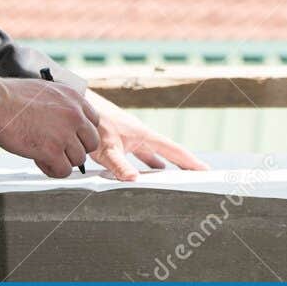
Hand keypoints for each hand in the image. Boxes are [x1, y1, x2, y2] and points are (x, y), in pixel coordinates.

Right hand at [0, 73, 100, 177]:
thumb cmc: (13, 96)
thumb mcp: (47, 91)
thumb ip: (61, 105)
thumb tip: (64, 121)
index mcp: (74, 98)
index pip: (94, 122)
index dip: (82, 133)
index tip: (72, 138)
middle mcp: (74, 115)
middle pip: (92, 143)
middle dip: (76, 149)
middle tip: (60, 150)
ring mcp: (65, 133)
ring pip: (79, 159)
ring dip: (63, 161)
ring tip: (46, 156)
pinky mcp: (52, 151)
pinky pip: (64, 170)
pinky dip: (53, 170)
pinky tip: (41, 162)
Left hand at [82, 92, 208, 180]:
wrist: (81, 104)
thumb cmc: (95, 123)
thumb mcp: (108, 148)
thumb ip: (120, 165)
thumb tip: (135, 180)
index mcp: (144, 135)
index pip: (174, 151)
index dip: (190, 161)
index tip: (205, 170)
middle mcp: (141, 135)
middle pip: (168, 152)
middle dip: (182, 164)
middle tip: (196, 174)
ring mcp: (132, 137)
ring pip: (153, 153)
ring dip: (163, 164)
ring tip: (173, 176)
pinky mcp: (120, 139)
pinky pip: (139, 154)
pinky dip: (145, 163)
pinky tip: (141, 171)